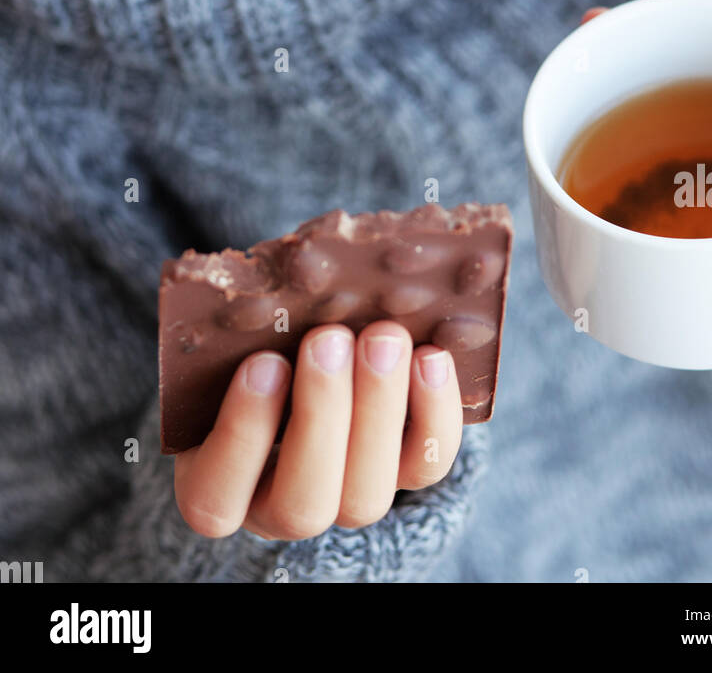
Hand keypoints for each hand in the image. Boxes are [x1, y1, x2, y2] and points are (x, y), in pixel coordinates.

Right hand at [173, 322, 462, 539]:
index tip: (264, 362)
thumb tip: (294, 264)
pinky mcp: (405, 476)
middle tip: (330, 337)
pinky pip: (426, 467)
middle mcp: (279, 509)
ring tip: (384, 337)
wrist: (323, 344)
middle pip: (302, 503)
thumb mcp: (241, 329)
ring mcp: (346, 499)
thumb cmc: (261, 337)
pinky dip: (434, 412)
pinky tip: (430, 356)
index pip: (214, 499)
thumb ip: (254, 313)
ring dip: (378, 408)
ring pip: (366, 494)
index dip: (241, 435)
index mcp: (216, 482)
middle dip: (322, 414)